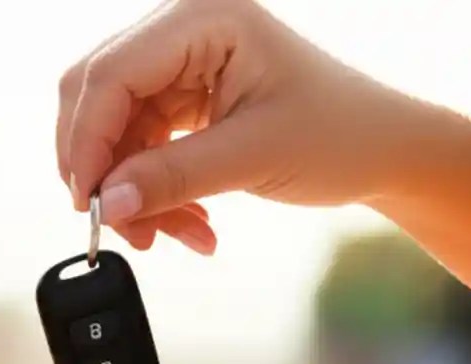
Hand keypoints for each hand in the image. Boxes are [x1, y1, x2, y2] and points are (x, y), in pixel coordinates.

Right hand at [58, 0, 416, 252]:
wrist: (383, 149)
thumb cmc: (341, 135)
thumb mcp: (253, 157)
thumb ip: (171, 178)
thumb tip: (105, 204)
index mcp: (203, 15)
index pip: (110, 74)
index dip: (88, 142)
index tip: (88, 204)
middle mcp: (183, 28)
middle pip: (97, 97)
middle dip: (104, 169)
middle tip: (118, 225)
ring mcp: (179, 61)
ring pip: (114, 131)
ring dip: (132, 191)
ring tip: (168, 235)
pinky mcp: (181, 96)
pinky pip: (138, 146)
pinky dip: (152, 190)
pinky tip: (184, 222)